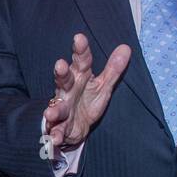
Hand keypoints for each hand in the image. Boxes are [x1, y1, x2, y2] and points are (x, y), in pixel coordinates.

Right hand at [42, 34, 131, 149]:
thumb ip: (113, 69)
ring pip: (57, 107)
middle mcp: (68, 91)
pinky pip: (55, 131)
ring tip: (50, 113)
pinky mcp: (59, 127)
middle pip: (64, 80)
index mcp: (80, 78)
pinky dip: (53, 135)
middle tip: (60, 65)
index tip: (79, 38)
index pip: (81, 61)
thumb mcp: (102, 85)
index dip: (80, 50)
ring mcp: (62, 109)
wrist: (74, 128)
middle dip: (61, 74)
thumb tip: (126, 47)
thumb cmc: (87, 102)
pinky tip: (53, 138)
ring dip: (54, 110)